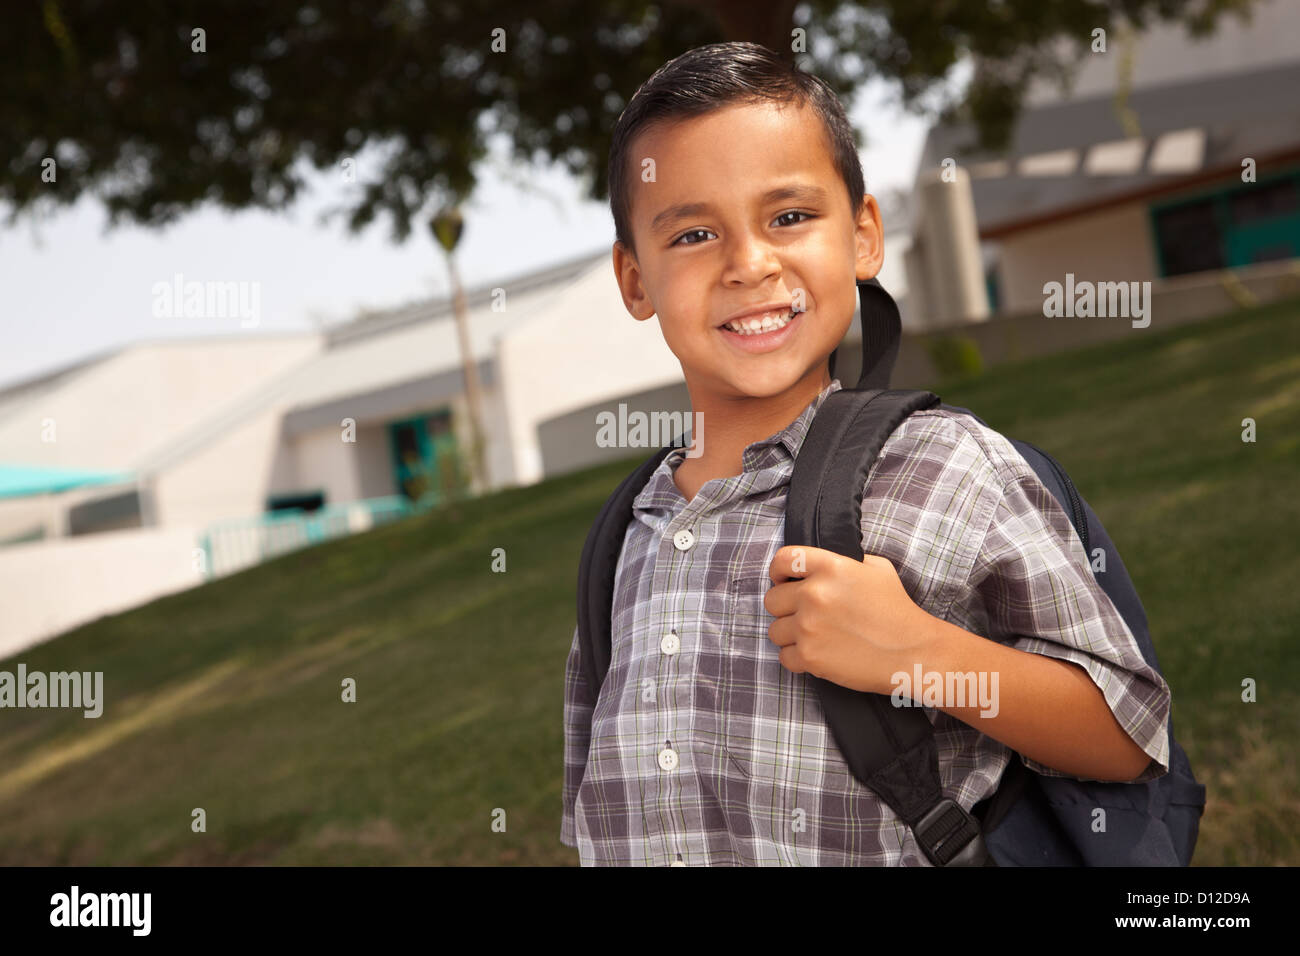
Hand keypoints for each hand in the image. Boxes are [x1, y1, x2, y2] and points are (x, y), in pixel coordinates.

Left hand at [763, 545, 936, 695]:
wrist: (914, 652)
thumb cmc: (897, 610)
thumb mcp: (876, 569)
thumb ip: (843, 562)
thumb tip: (819, 565)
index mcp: (830, 567)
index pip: (783, 559)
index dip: (778, 571)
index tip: (783, 581)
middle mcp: (815, 594)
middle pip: (772, 600)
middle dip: (786, 608)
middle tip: (807, 616)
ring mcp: (809, 626)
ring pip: (775, 630)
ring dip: (791, 635)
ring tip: (816, 637)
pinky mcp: (810, 656)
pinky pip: (784, 656)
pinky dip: (798, 658)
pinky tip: (818, 655)